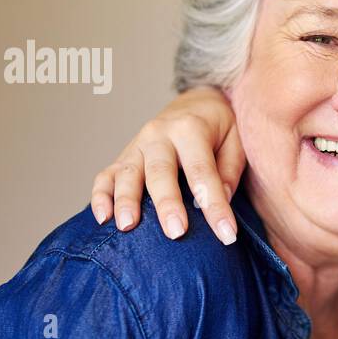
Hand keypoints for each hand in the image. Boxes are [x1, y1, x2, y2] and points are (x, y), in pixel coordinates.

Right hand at [90, 86, 243, 243]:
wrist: (197, 103)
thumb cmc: (220, 128)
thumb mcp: (236, 140)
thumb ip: (229, 170)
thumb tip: (221, 198)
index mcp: (190, 128)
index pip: (202, 172)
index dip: (215, 206)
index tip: (227, 235)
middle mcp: (159, 134)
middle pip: (160, 172)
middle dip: (167, 204)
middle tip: (176, 233)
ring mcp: (137, 145)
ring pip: (127, 173)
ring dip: (126, 201)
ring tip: (128, 227)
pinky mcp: (124, 157)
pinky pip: (106, 176)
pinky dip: (101, 196)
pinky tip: (103, 218)